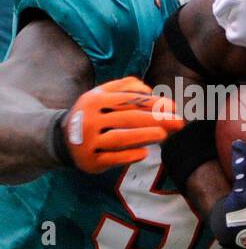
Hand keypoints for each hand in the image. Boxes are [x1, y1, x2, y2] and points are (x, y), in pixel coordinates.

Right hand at [58, 77, 181, 172]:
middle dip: (156, 119)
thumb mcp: (102, 96)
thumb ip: (125, 88)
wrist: (63, 140)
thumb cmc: (94, 115)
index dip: (153, 103)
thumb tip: (149, 90)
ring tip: (163, 135)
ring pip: (120, 138)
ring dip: (144, 136)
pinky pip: (113, 158)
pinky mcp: (91, 160)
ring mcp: (89, 141)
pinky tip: (144, 153)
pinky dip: (129, 156)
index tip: (174, 107)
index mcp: (95, 101)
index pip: (128, 100)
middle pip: (128, 118)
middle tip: (178, 122)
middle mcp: (90, 119)